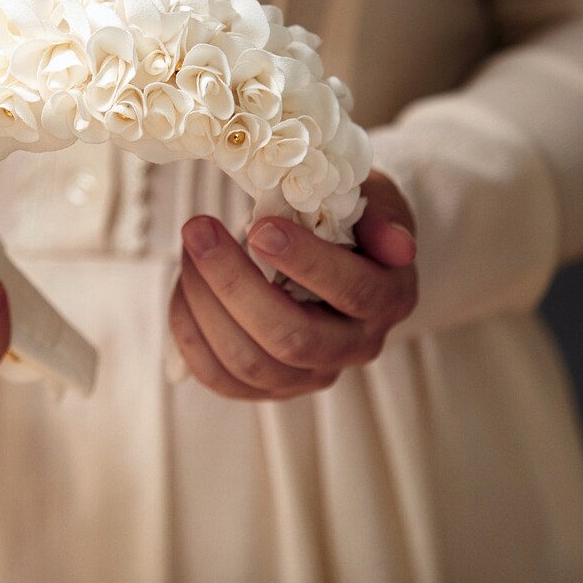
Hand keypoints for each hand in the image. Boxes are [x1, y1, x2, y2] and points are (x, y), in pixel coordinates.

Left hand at [169, 170, 417, 399]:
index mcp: (390, 297)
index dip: (305, 262)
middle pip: (292, 338)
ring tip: (188, 249)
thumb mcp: (375, 197)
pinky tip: (184, 288)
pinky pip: (221, 378)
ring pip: (250, 363)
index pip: (353, 291)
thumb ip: (381, 213)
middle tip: (198, 230)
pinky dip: (191, 334)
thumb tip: (398, 244)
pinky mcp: (272, 385)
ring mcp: (313, 372)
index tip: (259, 226)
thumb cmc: (353, 215)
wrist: (344, 251)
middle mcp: (356, 345)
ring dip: (204, 305)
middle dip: (234, 283)